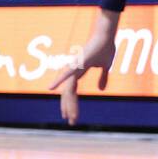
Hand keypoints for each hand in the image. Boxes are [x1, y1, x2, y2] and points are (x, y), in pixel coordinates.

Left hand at [48, 9, 117, 124]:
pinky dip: (58, 81)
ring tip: (69, 118)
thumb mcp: (105, 67)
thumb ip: (102, 78)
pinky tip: (50, 88)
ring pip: (69, 90)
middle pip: (69, 94)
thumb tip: (100, 89)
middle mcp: (73, 72)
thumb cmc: (106, 48)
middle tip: (71, 122)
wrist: (107, 36)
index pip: (73, 92)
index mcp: (78, 73)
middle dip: (70, 109)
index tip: (71, 116)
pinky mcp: (77, 63)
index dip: (72, 104)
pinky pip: (66, 74)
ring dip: (70, 105)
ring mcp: (73, 68)